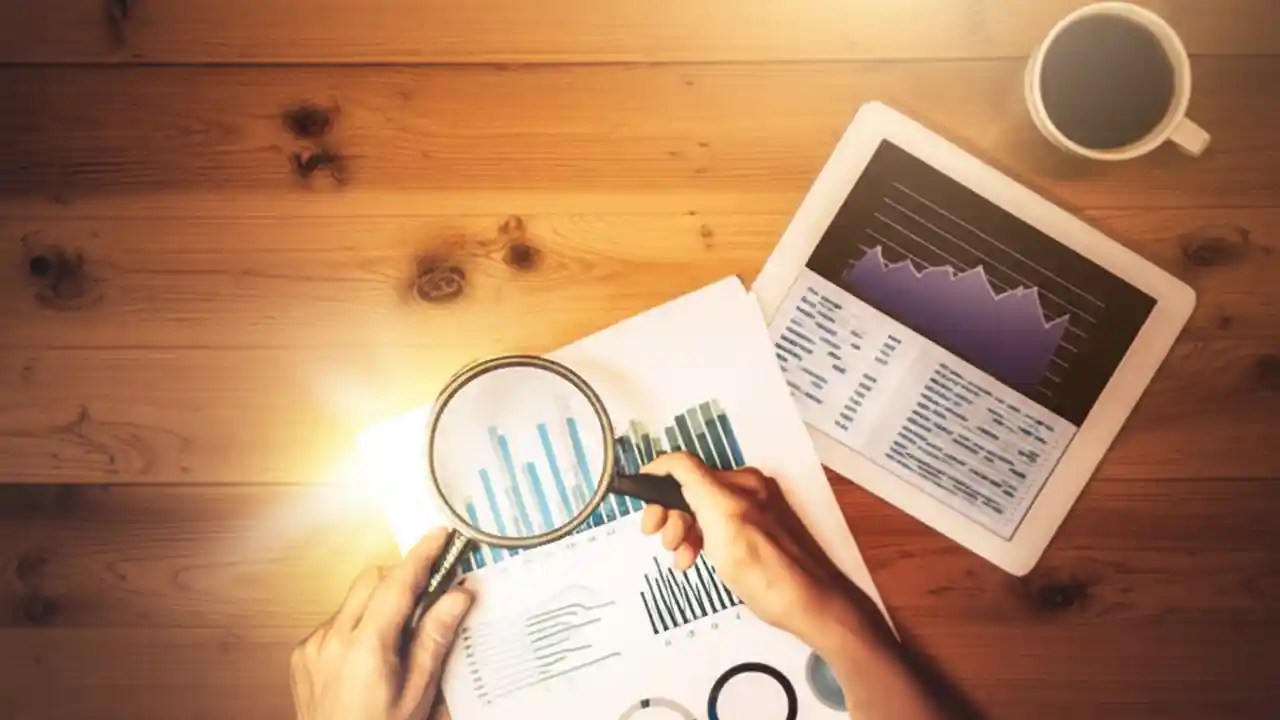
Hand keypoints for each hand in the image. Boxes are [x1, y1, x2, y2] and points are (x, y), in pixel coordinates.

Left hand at [291, 528, 472, 719]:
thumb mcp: (417, 694)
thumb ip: (435, 640)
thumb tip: (458, 596)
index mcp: (366, 647)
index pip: (397, 583)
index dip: (421, 554)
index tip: (439, 536)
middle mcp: (332, 639)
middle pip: (370, 579)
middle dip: (400, 578)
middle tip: (428, 596)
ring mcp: (312, 647)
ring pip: (352, 601)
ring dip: (377, 606)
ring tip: (398, 642)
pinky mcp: (301, 656)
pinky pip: (334, 623)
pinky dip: (355, 627)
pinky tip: (369, 658)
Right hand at [640, 453, 881, 646]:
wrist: (808, 605)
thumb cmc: (770, 570)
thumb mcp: (723, 518)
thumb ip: (694, 483)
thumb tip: (668, 461)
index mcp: (740, 481)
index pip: (686, 464)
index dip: (657, 474)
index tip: (637, 489)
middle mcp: (747, 490)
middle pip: (691, 489)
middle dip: (669, 511)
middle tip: (655, 533)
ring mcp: (752, 513)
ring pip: (700, 511)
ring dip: (682, 530)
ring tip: (680, 554)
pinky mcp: (755, 535)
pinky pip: (715, 528)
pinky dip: (700, 541)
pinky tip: (695, 558)